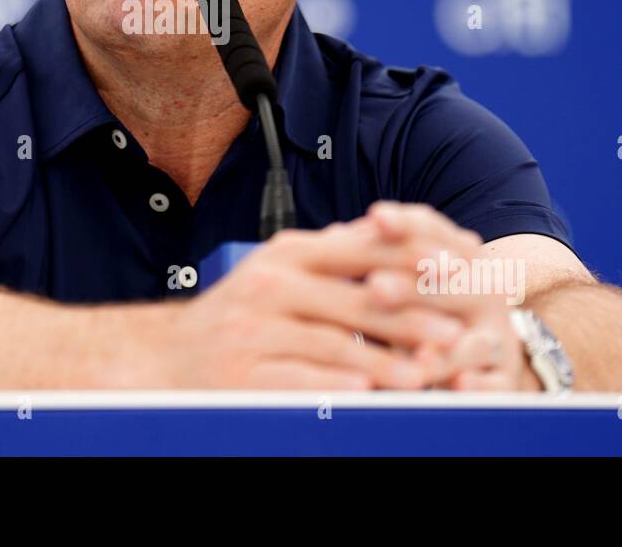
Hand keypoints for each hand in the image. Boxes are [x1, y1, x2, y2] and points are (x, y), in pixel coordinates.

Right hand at [160, 215, 466, 389]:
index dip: (408, 262)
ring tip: (422, 373)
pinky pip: (295, 378)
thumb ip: (334, 253)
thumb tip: (394, 229)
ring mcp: (252, 330)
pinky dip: (332, 385)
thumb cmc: (238, 314)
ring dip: (381, 360)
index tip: (452, 276)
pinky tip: (365, 392)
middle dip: (407, 317)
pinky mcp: (240, 372)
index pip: (357, 251)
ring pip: (329, 342)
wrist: (168, 357)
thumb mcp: (282, 270)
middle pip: (350, 298)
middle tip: (453, 333)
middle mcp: (268, 285)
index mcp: (285, 255)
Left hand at [364, 202, 539, 391]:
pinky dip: (478, 388)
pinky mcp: (504, 380)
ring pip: (475, 342)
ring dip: (444, 350)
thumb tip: (335, 235)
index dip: (406, 225)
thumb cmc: (434, 308)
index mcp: (463, 259)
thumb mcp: (411, 280)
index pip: (436, 233)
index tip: (376, 216)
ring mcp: (498, 338)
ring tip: (416, 354)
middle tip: (375, 287)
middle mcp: (486, 294)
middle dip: (414, 287)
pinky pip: (495, 386)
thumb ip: (378, 256)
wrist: (487, 356)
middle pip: (454, 286)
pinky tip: (458, 388)